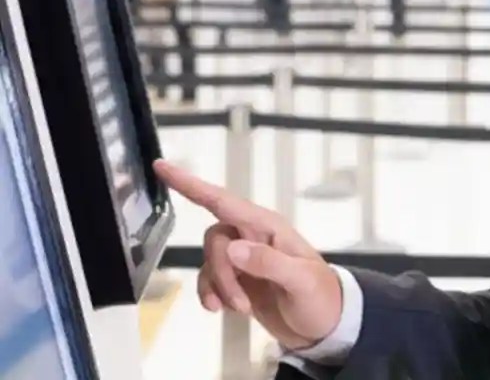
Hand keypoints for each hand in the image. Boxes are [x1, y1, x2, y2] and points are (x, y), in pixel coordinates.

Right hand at [154, 160, 342, 350]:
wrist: (325, 325)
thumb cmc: (320, 297)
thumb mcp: (301, 280)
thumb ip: (269, 263)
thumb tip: (232, 249)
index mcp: (269, 227)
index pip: (223, 201)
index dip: (191, 184)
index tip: (162, 166)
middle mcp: (252, 236)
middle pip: (214, 240)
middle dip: (221, 274)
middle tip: (242, 302)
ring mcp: (243, 258)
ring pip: (210, 262)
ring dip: (219, 288)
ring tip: (242, 308)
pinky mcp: (236, 280)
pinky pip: (208, 279)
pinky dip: (210, 295)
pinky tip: (222, 309)